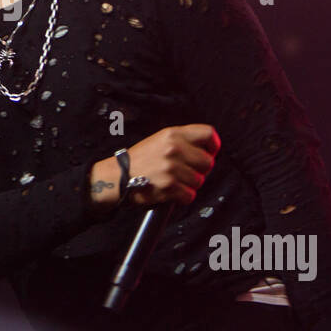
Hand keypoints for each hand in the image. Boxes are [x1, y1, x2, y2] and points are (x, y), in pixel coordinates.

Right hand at [88, 124, 219, 214]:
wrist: (117, 177)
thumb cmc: (140, 160)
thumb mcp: (160, 140)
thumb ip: (183, 141)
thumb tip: (208, 151)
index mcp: (173, 134)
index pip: (208, 134)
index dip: (213, 146)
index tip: (210, 153)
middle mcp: (174, 149)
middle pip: (208, 162)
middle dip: (201, 170)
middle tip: (187, 172)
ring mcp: (172, 168)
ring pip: (200, 181)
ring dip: (190, 185)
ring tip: (175, 182)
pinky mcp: (169, 186)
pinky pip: (190, 195)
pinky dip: (183, 197)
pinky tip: (171, 192)